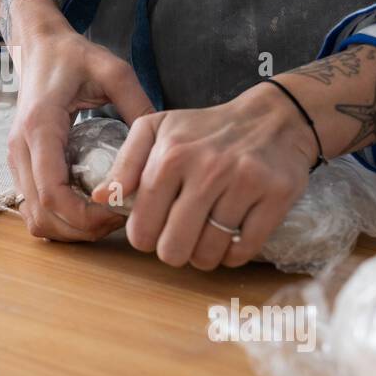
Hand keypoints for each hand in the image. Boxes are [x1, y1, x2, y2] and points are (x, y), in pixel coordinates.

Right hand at [0, 0, 154, 241]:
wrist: (38, 46)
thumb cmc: (73, 56)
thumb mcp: (114, 71)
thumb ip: (137, 105)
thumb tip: (161, 148)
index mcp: (40, 128)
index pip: (52, 192)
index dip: (86, 215)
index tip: (120, 212)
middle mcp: (21, 150)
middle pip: (42, 215)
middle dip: (82, 229)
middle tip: (119, 218)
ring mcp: (16, 161)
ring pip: (35, 219)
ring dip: (69, 229)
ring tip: (105, 216)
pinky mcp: (20, 166)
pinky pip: (34, 208)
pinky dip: (60, 219)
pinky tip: (88, 206)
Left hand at [90, 86, 316, 268]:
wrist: (273, 117)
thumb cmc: (205, 129)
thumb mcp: (157, 130)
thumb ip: (124, 163)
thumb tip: (99, 196)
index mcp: (172, 154)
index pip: (143, 221)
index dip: (142, 238)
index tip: (149, 236)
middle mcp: (207, 168)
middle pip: (174, 245)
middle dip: (171, 252)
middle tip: (177, 242)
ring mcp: (244, 182)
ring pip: (210, 251)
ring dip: (202, 257)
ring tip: (202, 243)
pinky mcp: (276, 195)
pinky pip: (245, 248)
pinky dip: (233, 255)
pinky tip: (228, 242)